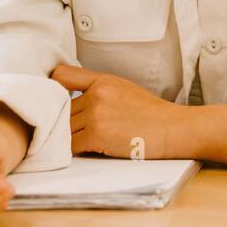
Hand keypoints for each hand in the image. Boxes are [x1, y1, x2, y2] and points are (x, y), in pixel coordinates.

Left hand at [51, 64, 186, 158]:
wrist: (173, 129)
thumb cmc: (152, 113)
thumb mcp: (124, 89)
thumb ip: (98, 90)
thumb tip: (70, 100)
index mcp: (104, 81)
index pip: (62, 76)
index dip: (53, 89)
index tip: (54, 100)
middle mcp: (97, 95)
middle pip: (63, 110)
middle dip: (70, 121)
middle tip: (84, 130)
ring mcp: (96, 115)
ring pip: (66, 129)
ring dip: (74, 138)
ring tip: (93, 140)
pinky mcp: (97, 136)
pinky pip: (73, 146)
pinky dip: (79, 150)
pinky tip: (95, 148)